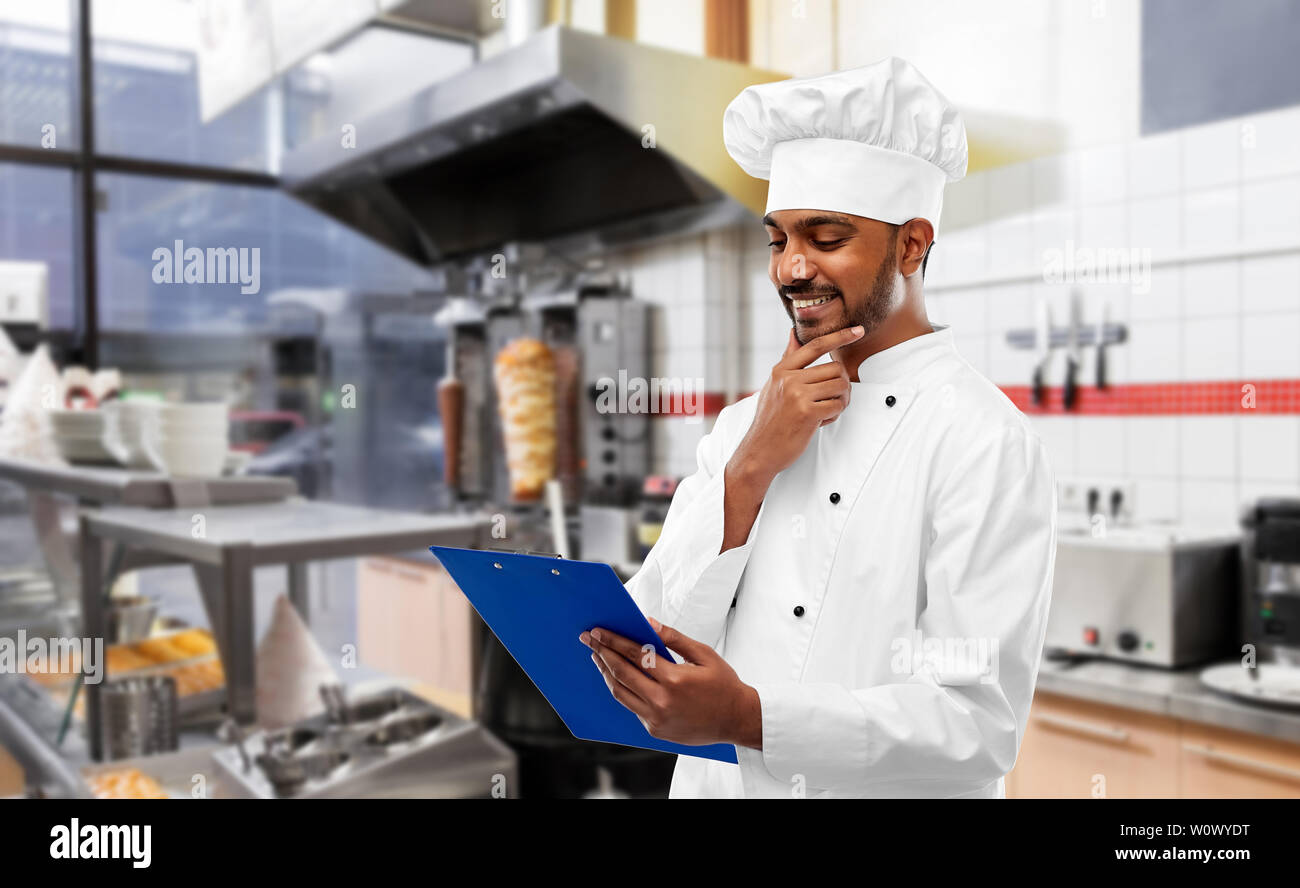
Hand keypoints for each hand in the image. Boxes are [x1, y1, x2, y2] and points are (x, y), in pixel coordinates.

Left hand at [580, 619, 761, 748]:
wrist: (736, 720)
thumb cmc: (723, 684)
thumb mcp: (704, 655)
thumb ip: (674, 638)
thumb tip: (648, 623)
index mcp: (675, 680)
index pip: (635, 655)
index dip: (613, 641)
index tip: (598, 631)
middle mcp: (662, 701)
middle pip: (621, 673)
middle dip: (602, 653)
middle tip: (588, 639)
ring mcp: (656, 719)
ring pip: (620, 692)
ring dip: (606, 672)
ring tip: (598, 657)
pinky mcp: (654, 730)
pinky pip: (631, 706)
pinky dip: (622, 689)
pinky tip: (617, 677)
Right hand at [729, 325, 862, 484]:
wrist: (760, 451)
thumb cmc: (770, 419)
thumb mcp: (773, 385)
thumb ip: (788, 360)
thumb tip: (793, 332)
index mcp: (781, 370)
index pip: (815, 346)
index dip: (840, 336)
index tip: (858, 330)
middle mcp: (788, 379)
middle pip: (835, 368)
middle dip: (842, 384)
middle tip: (833, 399)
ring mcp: (797, 395)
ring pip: (840, 386)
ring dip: (841, 400)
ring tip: (827, 410)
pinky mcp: (807, 413)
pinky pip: (838, 406)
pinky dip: (834, 415)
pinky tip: (820, 421)